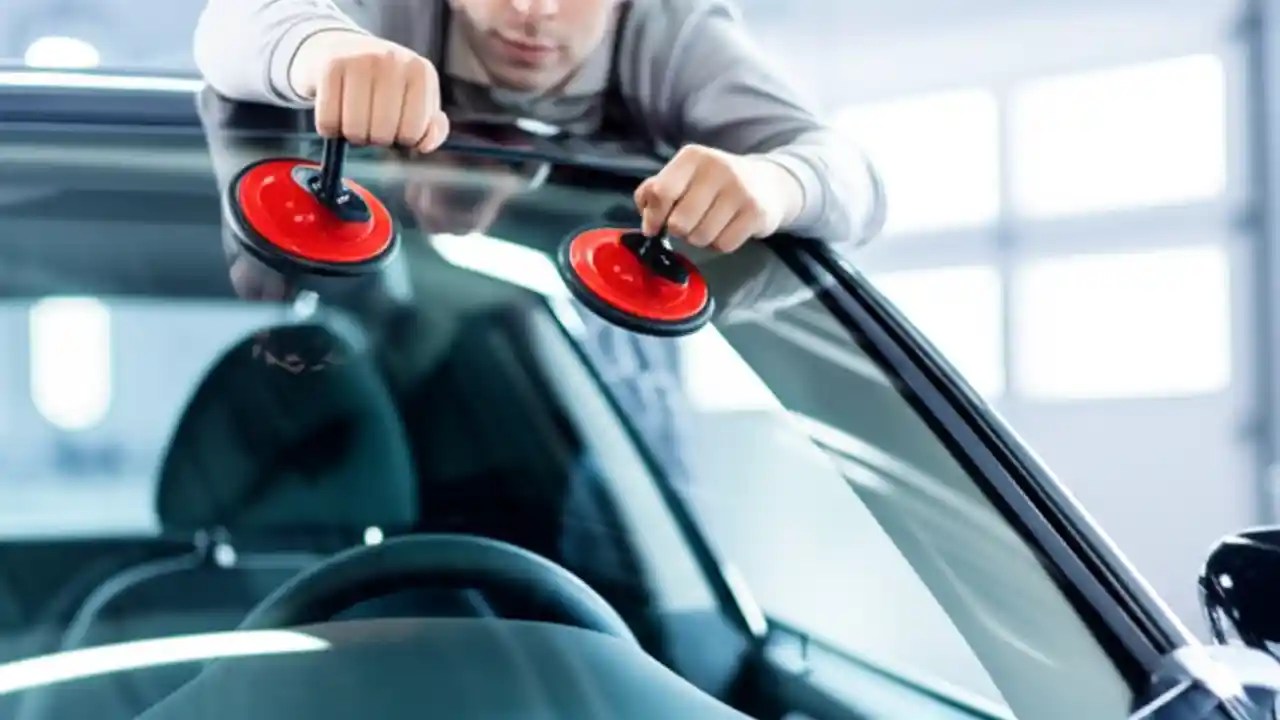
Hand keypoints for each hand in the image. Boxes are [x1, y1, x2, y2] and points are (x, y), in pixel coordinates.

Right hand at [290, 31, 449, 152]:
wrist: (342, 48)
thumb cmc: (385, 86)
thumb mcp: (415, 101)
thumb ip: (431, 128)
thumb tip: (425, 145)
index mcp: (420, 72)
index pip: (413, 132)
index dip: (402, 139)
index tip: (396, 125)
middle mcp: (393, 60)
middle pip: (383, 133)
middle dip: (375, 139)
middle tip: (371, 124)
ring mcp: (361, 59)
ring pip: (355, 129)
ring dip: (352, 136)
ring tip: (354, 120)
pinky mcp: (331, 65)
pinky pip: (328, 120)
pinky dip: (328, 129)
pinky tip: (335, 115)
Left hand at [634, 145, 803, 252]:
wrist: (768, 183)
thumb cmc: (714, 183)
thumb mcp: (684, 176)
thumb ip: (656, 191)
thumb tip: (646, 218)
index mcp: (693, 156)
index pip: (661, 192)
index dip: (653, 217)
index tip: (654, 227)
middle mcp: (717, 168)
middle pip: (679, 223)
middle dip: (680, 231)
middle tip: (689, 224)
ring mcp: (739, 189)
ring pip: (700, 237)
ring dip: (700, 239)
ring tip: (709, 225)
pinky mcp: (756, 212)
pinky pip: (723, 245)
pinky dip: (720, 244)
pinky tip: (726, 229)